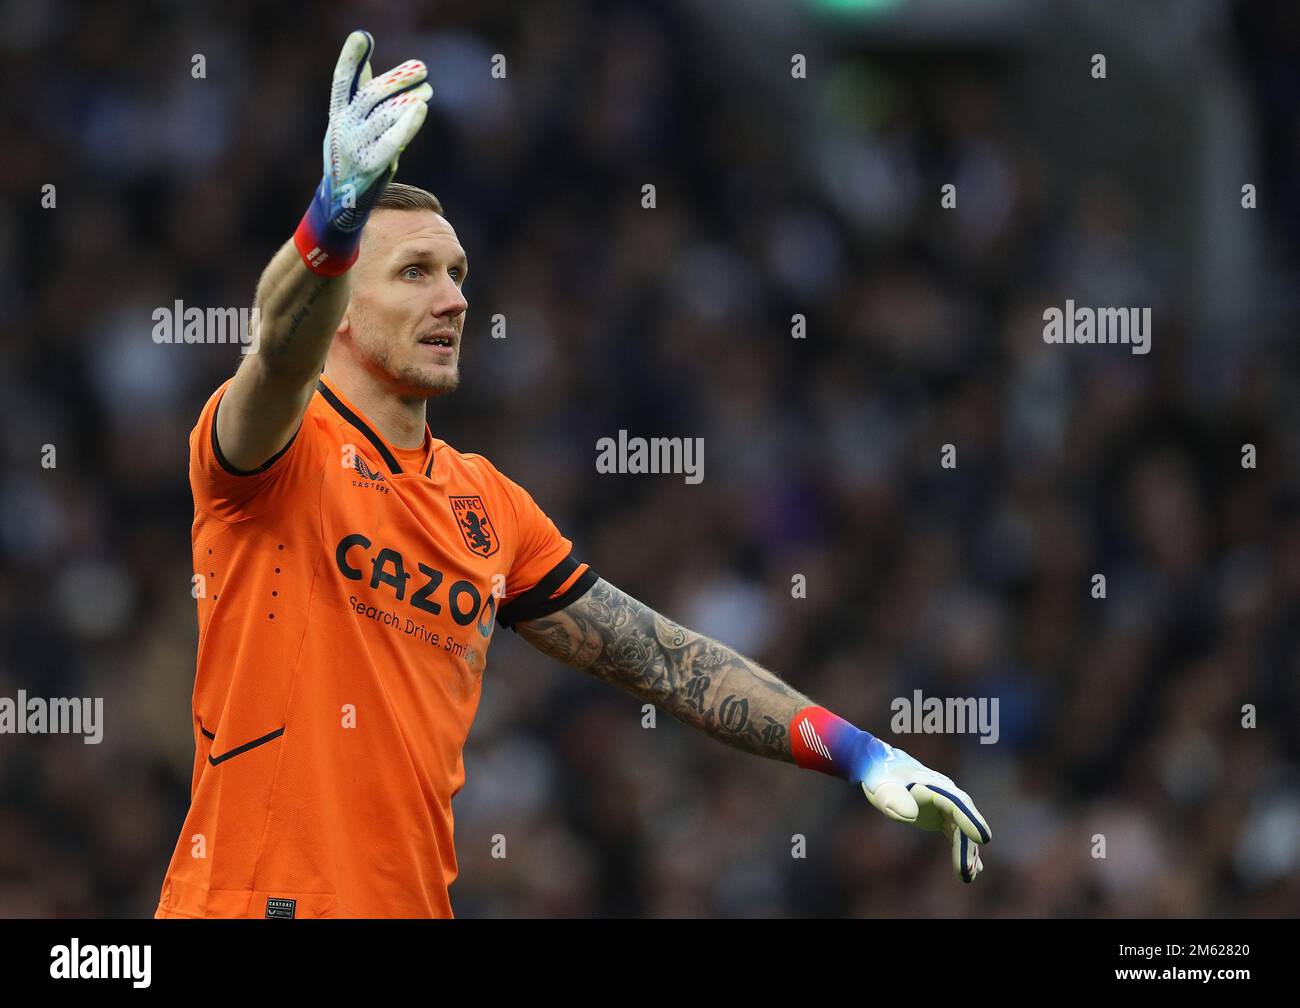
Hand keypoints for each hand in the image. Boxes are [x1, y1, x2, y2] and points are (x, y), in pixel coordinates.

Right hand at [296, 30, 432, 273]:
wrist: (340, 209)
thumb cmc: (351, 163)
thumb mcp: (351, 128)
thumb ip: (360, 98)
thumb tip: (369, 66)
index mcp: (338, 117)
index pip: (341, 82)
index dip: (351, 59)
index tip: (362, 36)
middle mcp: (342, 129)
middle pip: (370, 95)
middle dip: (397, 79)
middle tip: (421, 68)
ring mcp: (354, 148)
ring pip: (382, 116)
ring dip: (407, 100)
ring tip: (427, 89)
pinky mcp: (369, 167)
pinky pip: (389, 141)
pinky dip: (405, 124)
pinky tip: (420, 109)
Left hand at [859, 741, 991, 883]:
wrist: (881, 769)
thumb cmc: (881, 777)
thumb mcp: (882, 788)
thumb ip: (893, 799)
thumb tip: (911, 816)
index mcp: (935, 786)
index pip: (957, 804)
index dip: (970, 821)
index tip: (983, 839)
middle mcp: (946, 795)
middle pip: (962, 821)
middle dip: (967, 847)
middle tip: (967, 871)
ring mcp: (945, 806)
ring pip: (962, 831)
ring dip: (966, 853)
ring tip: (968, 876)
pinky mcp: (941, 817)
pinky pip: (956, 835)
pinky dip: (962, 851)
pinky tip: (971, 870)